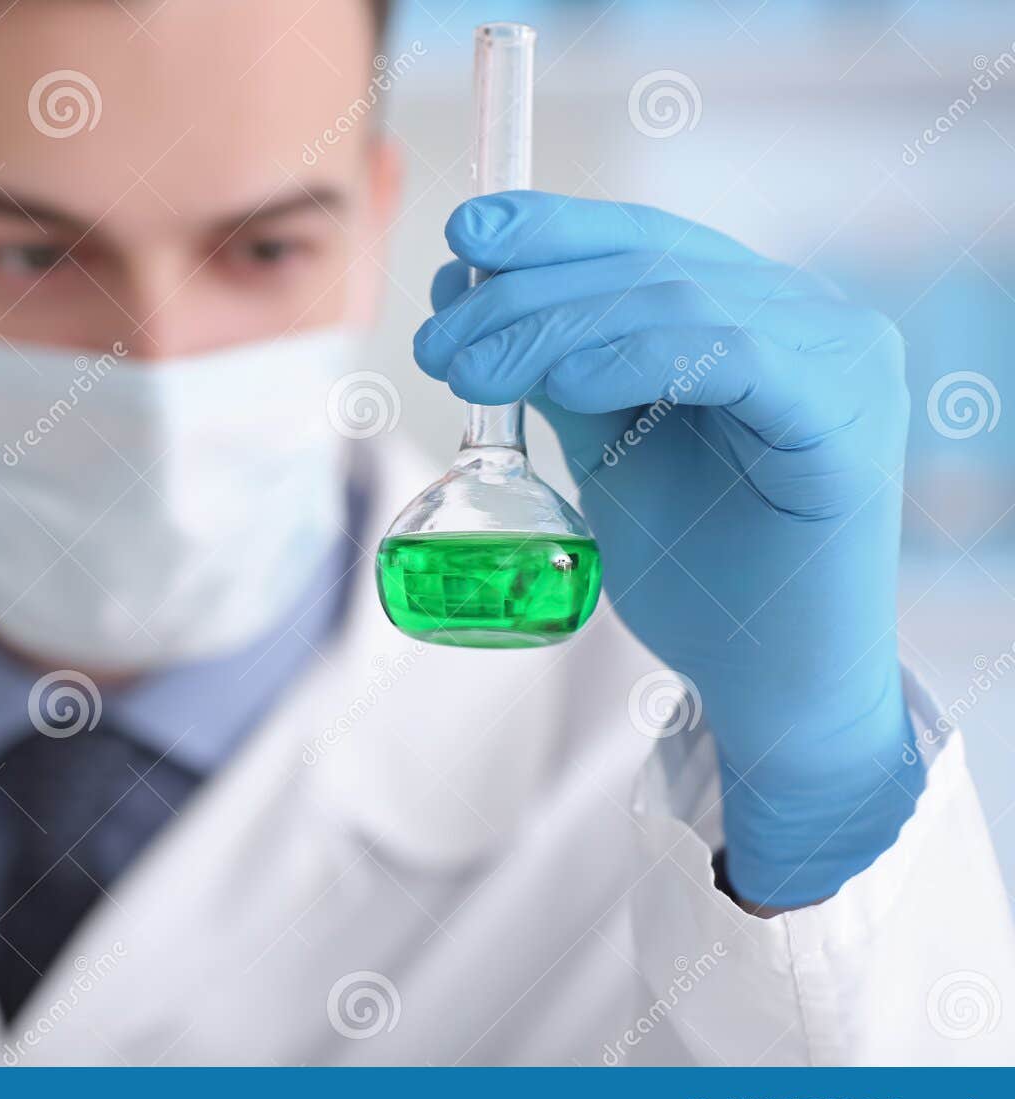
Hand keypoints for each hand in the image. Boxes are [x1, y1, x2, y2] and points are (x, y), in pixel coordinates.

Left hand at [413, 191, 918, 908]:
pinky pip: (732, 355)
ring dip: (555, 325)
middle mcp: (811, 317)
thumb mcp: (608, 450)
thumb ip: (560, 372)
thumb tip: (471, 300)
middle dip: (526, 289)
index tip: (459, 240)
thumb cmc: (696, 569)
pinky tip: (566, 381)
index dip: (550, 228)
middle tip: (440, 337)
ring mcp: (842, 357)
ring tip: (471, 370)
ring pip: (677, 299)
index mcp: (758, 312)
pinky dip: (636, 356)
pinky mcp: (848, 416)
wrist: (770, 681)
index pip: (646, 240)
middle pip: (651, 262)